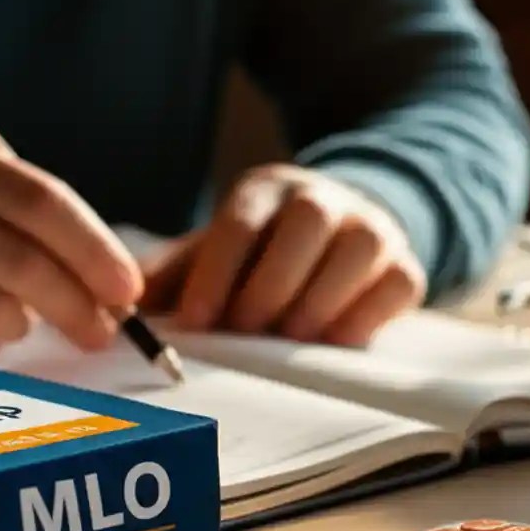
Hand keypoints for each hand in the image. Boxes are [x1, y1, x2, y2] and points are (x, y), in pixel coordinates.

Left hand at [142, 164, 425, 345]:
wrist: (341, 236)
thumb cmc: (264, 256)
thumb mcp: (217, 254)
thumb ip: (176, 277)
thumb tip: (123, 311)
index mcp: (266, 191)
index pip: (241, 220)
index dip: (216, 271)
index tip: (195, 321)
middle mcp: (323, 199)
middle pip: (307, 222)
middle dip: (272, 283)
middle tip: (246, 330)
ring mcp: (371, 228)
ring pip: (358, 248)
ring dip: (320, 299)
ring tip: (291, 338)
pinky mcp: (406, 264)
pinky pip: (399, 283)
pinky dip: (367, 314)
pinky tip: (334, 339)